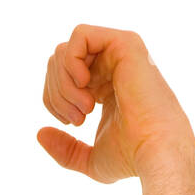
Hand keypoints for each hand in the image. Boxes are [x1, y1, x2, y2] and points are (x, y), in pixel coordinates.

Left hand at [37, 24, 194, 184]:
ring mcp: (119, 52)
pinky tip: (84, 85)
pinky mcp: (124, 43)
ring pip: (65, 50)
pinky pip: (79, 36)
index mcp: (104, 85)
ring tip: (84, 107)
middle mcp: (111, 65)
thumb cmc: (131, 158)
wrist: (155, 151)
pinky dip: (71, 62)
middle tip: (77, 118)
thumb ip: (65, 149)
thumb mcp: (89, 159)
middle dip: (56, 93)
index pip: (61, 78)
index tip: (72, 123)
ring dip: (63, 83)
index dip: (54, 100)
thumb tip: (39, 133)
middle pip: (58, 62)